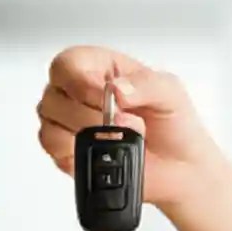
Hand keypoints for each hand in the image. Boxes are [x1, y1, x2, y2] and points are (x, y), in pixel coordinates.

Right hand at [37, 45, 226, 209]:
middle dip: (92, 114)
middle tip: (124, 122)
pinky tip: (104, 150)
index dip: (81, 82)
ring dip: (90, 134)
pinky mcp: (66, 150)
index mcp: (99, 66)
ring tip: (121, 137)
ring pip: (51, 122)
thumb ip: (146, 84)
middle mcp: (77, 91)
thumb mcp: (170, 93)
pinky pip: (54, 147)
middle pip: (55, 95)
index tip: (106, 98)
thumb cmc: (173, 123)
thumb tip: (117, 89)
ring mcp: (68, 121)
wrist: (180, 166)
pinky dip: (78, 151)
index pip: (68, 64)